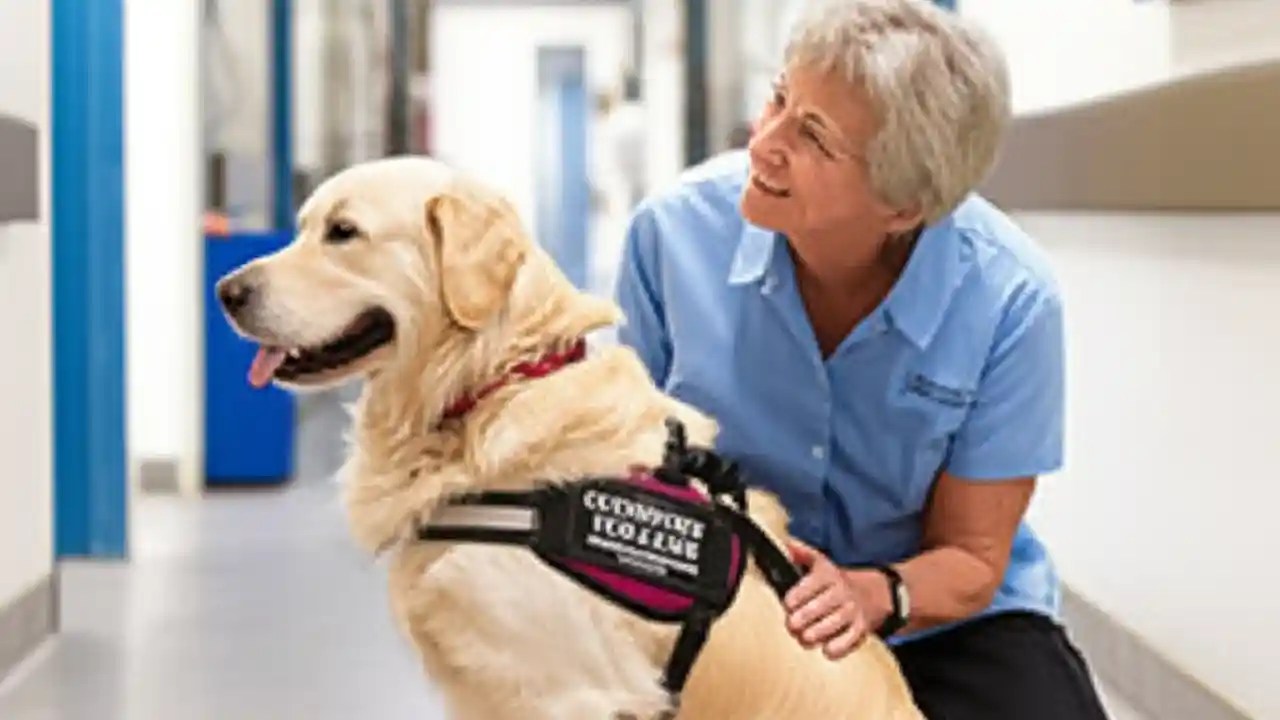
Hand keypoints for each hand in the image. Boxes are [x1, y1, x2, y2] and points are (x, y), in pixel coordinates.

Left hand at [783, 540, 869, 660]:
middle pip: (819, 607)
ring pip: (833, 624)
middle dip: (802, 618)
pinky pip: (849, 640)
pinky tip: (827, 649)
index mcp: (829, 575)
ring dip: (816, 633)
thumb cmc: (838, 582)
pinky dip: (837, 647)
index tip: (788, 605)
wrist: (875, 593)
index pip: (810, 585)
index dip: (795, 597)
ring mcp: (852, 610)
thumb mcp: (823, 564)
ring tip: (805, 638)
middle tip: (792, 625)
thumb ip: (804, 555)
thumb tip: (788, 544)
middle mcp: (841, 591)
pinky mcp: (861, 628)